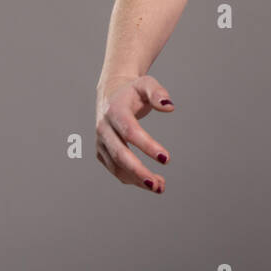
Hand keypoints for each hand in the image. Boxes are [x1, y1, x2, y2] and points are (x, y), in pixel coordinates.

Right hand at [94, 75, 173, 192]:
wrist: (111, 94)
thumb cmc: (133, 91)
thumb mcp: (146, 83)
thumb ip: (158, 93)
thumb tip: (169, 107)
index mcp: (115, 110)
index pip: (130, 131)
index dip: (147, 146)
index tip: (166, 159)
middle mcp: (104, 128)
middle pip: (119, 154)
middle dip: (138, 171)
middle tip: (157, 184)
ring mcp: (101, 142)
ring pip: (116, 166)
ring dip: (136, 179)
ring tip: (160, 186)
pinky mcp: (102, 152)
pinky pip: (115, 169)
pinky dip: (131, 179)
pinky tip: (151, 182)